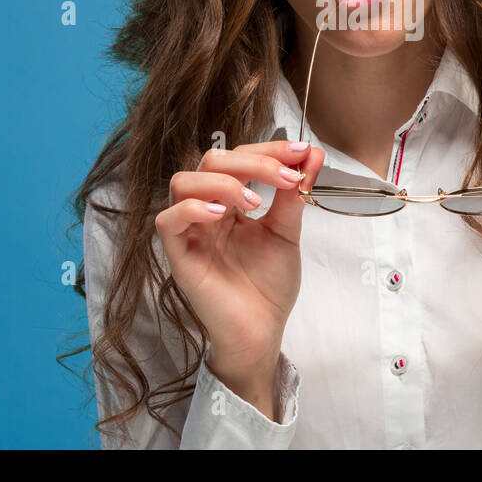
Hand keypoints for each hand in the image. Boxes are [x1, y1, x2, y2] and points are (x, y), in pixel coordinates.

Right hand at [156, 139, 324, 382]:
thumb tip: (312, 155)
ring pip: (184, 182)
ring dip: (223, 182)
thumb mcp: (286, 231)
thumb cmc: (269, 285)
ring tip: (254, 203)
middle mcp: (206, 211)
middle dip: (252, 161)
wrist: (262, 331)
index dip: (269, 149)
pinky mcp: (179, 256)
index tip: (303, 153)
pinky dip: (193, 209)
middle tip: (286, 177)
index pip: (239, 157)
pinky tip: (222, 216)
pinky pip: (168, 221)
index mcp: (230, 202)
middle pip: (211, 161)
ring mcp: (190, 232)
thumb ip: (294, 194)